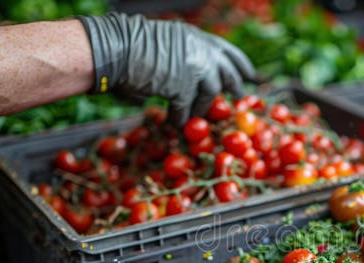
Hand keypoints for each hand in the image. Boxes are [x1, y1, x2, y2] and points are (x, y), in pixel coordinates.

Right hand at [79, 13, 254, 124]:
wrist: (113, 48)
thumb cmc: (128, 46)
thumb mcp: (164, 44)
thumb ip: (179, 60)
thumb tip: (178, 84)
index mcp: (195, 37)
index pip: (227, 51)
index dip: (240, 64)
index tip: (250, 76)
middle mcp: (200, 50)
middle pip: (228, 72)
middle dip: (235, 87)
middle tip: (238, 99)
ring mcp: (194, 67)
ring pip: (211, 93)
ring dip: (203, 107)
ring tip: (197, 118)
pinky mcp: (182, 86)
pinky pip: (186, 108)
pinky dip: (180, 118)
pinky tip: (175, 124)